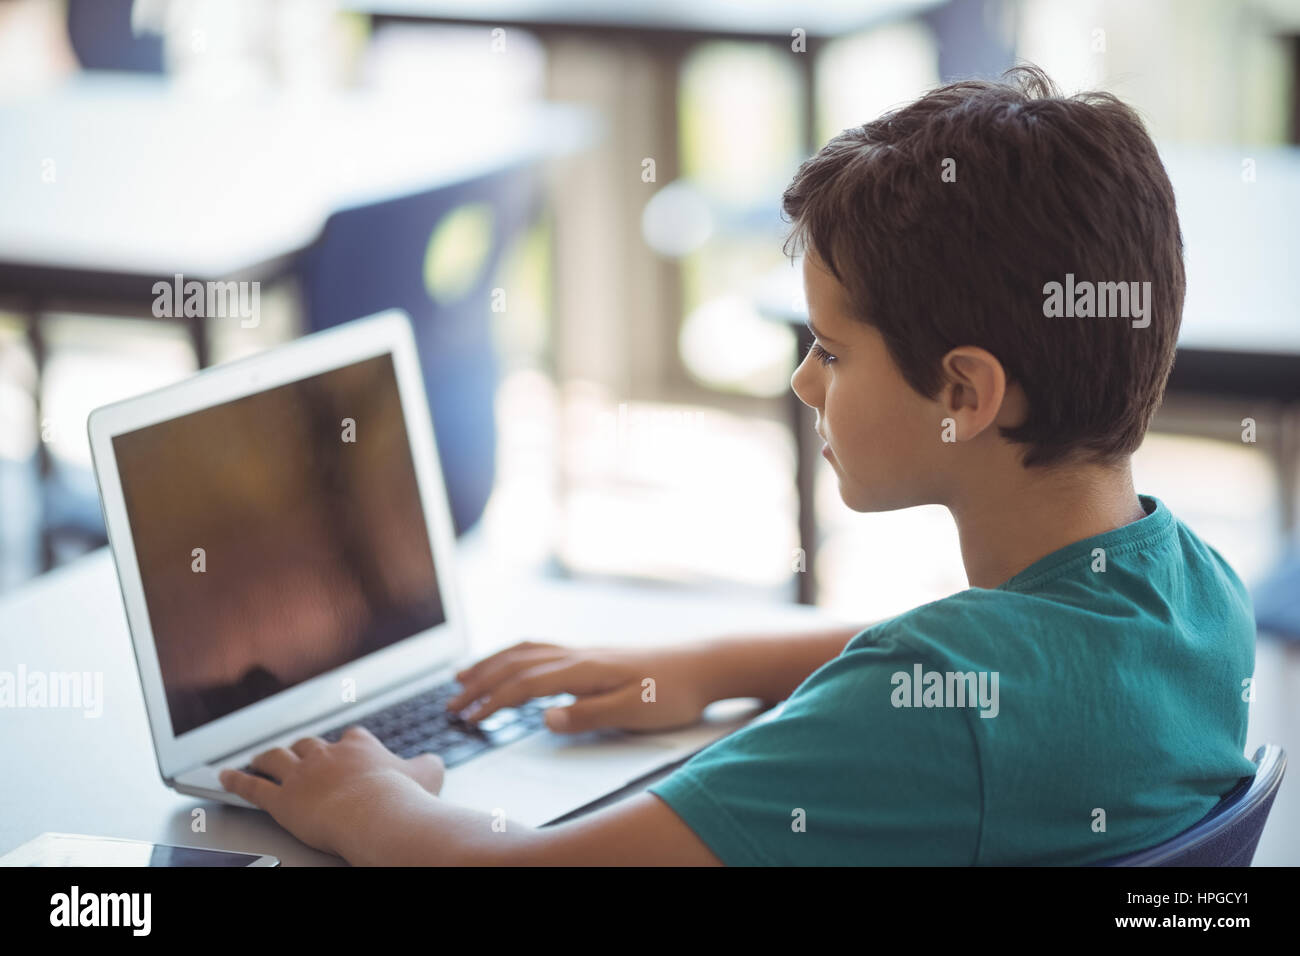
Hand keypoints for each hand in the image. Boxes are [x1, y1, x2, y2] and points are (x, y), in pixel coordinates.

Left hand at [218, 727, 443, 858]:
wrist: (377, 814)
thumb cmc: (403, 797)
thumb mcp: (428, 773)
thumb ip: (428, 764)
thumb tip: (433, 761)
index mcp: (359, 745)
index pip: (348, 737)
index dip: (344, 746)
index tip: (344, 750)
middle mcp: (326, 754)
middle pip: (307, 744)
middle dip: (301, 749)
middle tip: (296, 755)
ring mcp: (301, 775)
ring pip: (275, 758)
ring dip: (265, 758)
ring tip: (256, 758)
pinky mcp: (282, 799)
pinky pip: (253, 787)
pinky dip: (236, 781)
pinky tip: (224, 777)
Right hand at [447, 640, 709, 733]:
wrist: (704, 665)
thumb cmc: (673, 691)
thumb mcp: (633, 711)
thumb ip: (587, 715)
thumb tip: (543, 718)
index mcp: (582, 669)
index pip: (523, 684)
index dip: (491, 702)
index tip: (466, 719)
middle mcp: (577, 655)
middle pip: (515, 664)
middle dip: (479, 683)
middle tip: (450, 703)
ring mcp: (584, 652)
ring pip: (525, 652)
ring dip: (491, 663)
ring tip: (464, 676)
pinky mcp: (592, 655)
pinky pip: (540, 649)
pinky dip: (515, 654)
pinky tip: (512, 662)